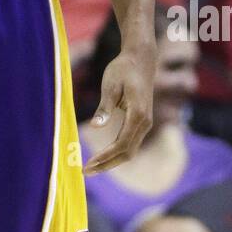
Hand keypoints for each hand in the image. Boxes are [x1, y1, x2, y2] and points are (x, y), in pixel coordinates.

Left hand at [83, 45, 152, 173]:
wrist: (140, 59)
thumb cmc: (123, 69)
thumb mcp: (110, 85)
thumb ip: (104, 108)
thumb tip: (95, 127)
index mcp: (138, 114)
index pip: (121, 145)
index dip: (105, 157)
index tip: (88, 164)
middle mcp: (145, 122)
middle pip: (127, 153)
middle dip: (106, 165)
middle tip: (85, 172)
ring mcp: (146, 123)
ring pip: (130, 151)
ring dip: (111, 161)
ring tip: (91, 167)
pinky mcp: (142, 122)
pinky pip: (130, 143)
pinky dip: (116, 153)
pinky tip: (102, 156)